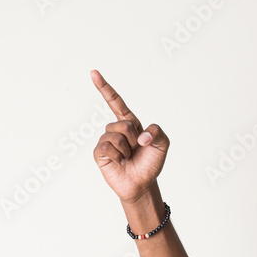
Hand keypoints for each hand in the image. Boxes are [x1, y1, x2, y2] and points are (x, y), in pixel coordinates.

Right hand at [91, 69, 168, 204]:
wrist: (142, 184)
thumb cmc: (150, 163)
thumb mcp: (163, 144)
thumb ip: (158, 132)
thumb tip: (141, 135)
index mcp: (130, 123)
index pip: (116, 102)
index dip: (104, 88)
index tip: (93, 73)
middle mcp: (116, 129)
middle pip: (124, 124)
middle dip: (133, 137)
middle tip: (136, 150)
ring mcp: (106, 140)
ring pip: (115, 135)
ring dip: (126, 149)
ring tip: (128, 158)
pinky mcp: (99, 153)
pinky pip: (106, 146)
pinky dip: (117, 156)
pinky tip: (120, 162)